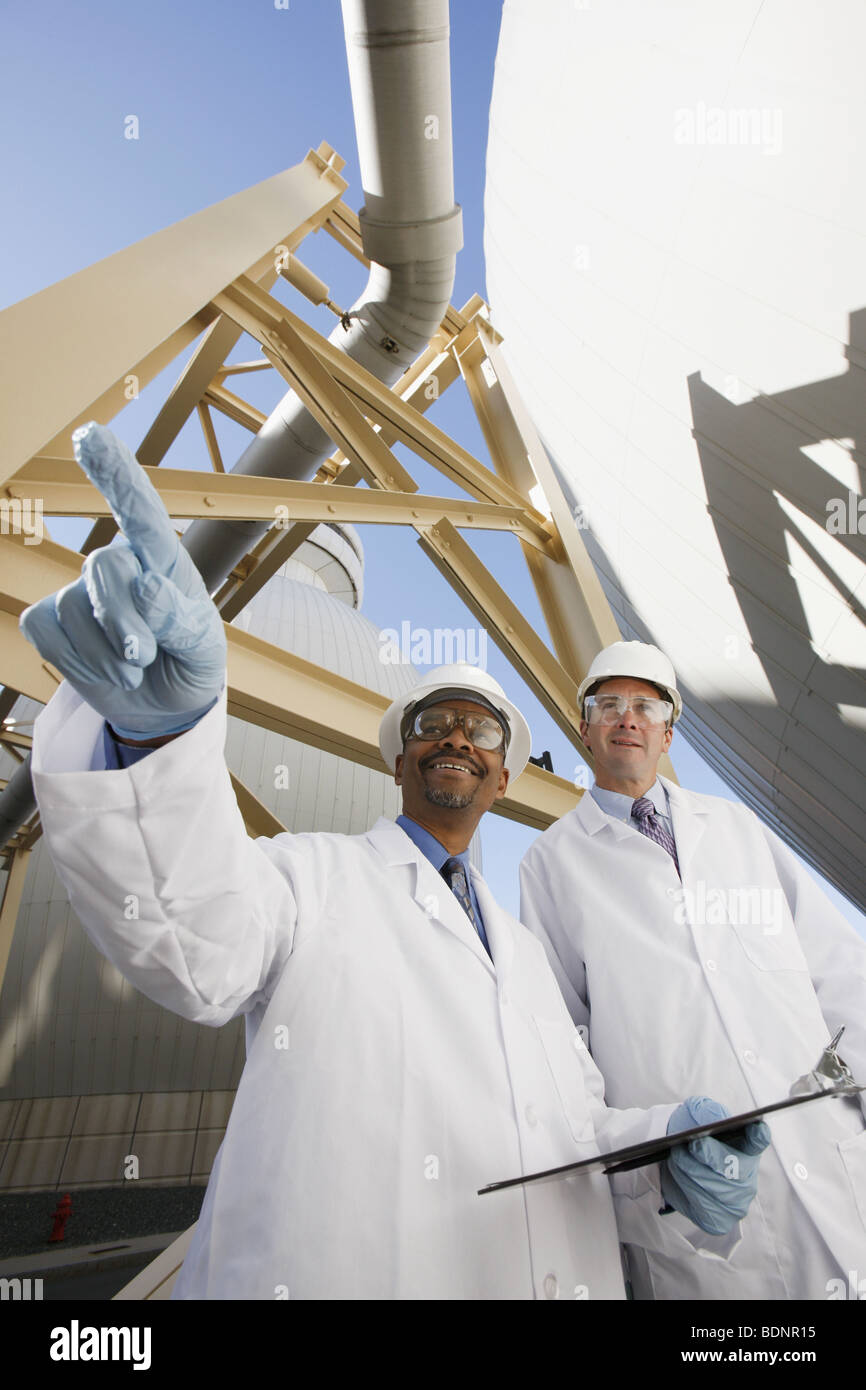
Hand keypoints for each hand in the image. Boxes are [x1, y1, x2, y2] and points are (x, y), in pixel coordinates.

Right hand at [19, 422, 225, 738]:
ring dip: (106, 654)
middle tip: (145, 656)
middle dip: (124, 623)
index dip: (115, 472)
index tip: (91, 436)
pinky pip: (44, 630)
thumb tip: (146, 586)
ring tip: (134, 668)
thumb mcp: (204, 647)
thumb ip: (180, 618)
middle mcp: (121, 565)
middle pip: (103, 569)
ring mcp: (82, 590)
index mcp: (164, 560)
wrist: (166, 706)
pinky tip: (102, 667)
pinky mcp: (54, 619)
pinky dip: (75, 660)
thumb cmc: (191, 662)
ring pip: (72, 609)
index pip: (140, 510)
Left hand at [661, 1095, 770, 1235]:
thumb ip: (706, 1111)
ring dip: (691, 1173)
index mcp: (746, 1146)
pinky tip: (682, 1180)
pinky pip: (705, 1210)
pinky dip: (688, 1193)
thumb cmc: (690, 1133)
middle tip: (691, 1146)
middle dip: (709, 1157)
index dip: (760, 1137)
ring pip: (715, 1191)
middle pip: (734, 1169)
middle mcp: (747, 1175)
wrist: (672, 1159)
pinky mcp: (721, 1219)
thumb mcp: (694, 1114)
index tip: (757, 1128)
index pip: (759, 1141)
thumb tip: (716, 1118)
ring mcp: (737, 1200)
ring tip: (678, 1160)